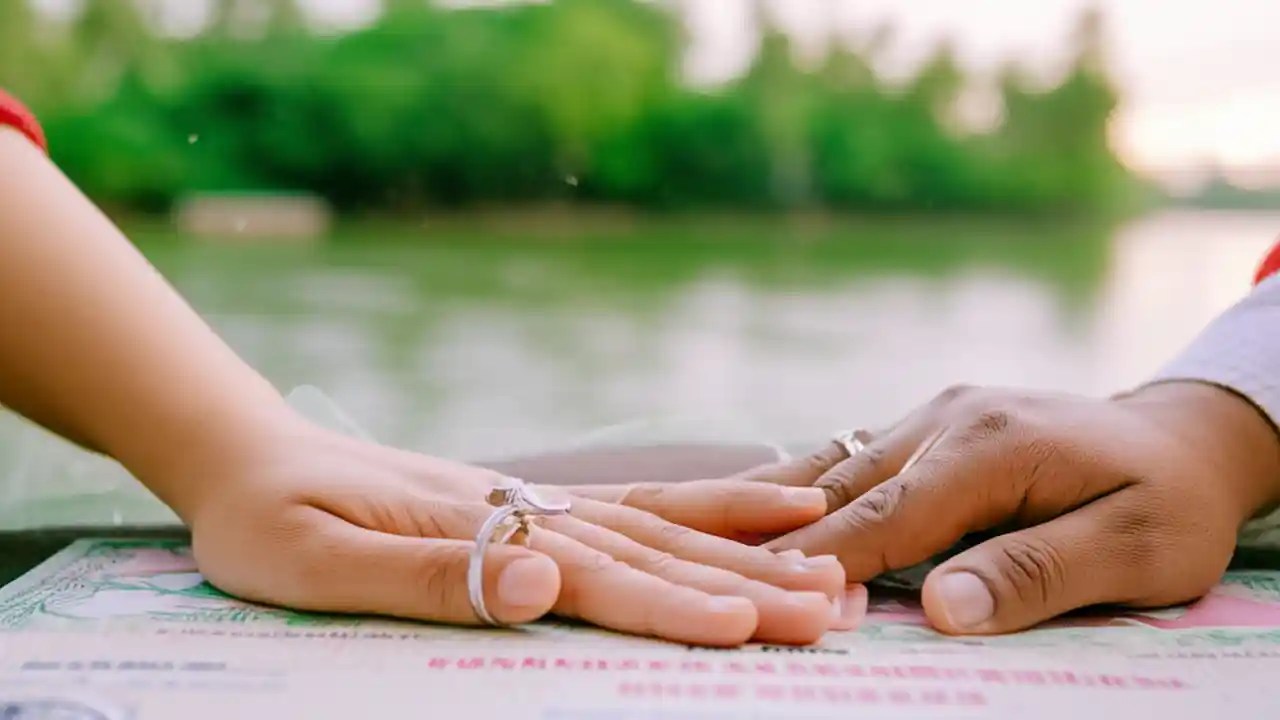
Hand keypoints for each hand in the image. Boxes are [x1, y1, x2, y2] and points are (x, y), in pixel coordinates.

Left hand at [182, 415, 846, 646]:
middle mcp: (524, 506)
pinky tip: (741, 518)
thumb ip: (431, 578)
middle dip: (742, 580)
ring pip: (653, 525)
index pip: (593, 575)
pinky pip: (625, 509)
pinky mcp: (529, 500)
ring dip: (739, 546)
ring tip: (820, 556)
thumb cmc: (269, 520)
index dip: (671, 606)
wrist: (250, 455)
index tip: (748, 629)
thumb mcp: (315, 565)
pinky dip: (693, 514)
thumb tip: (539, 584)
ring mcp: (532, 499)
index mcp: (479, 527)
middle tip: (831, 605)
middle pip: (648, 548)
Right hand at [749, 382, 1279, 634]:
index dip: (825, 563)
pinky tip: (751, 508)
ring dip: (772, 505)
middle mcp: (948, 418)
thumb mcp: (1137, 549)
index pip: (887, 516)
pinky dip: (799, 488)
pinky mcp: (931, 424)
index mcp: (991, 446)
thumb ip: (1036, 571)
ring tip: (700, 534)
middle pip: (842, 486)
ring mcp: (934, 414)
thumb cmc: (1168, 504)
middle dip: (774, 535)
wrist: (1182, 438)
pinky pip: (850, 459)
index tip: (761, 595)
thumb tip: (945, 609)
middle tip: (704, 571)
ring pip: (834, 465)